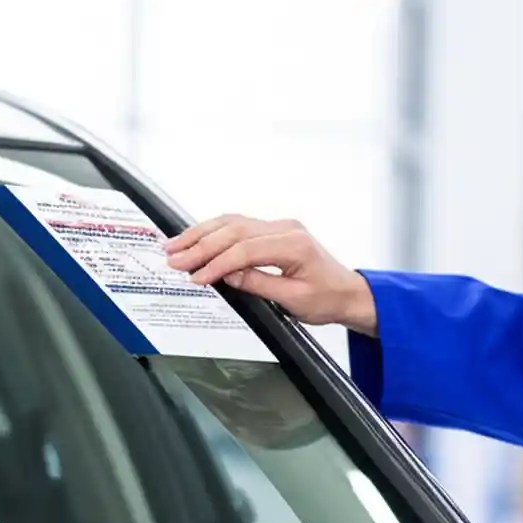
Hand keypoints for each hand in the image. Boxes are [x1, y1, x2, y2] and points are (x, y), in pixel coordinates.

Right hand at [163, 215, 377, 336]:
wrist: (348, 293)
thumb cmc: (328, 299)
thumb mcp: (294, 300)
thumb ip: (259, 284)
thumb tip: (228, 276)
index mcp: (295, 245)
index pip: (246, 250)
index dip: (217, 263)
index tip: (196, 276)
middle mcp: (286, 229)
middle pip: (235, 230)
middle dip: (201, 245)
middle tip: (174, 258)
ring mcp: (280, 226)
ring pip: (233, 222)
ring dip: (202, 233)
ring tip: (175, 246)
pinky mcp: (274, 230)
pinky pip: (240, 225)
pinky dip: (216, 232)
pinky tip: (197, 238)